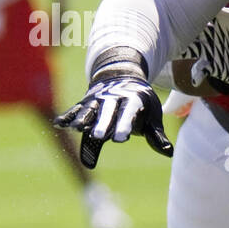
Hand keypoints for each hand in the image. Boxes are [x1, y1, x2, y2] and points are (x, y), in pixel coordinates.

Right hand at [55, 52, 172, 168]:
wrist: (122, 75)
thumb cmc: (139, 102)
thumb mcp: (151, 115)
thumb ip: (155, 134)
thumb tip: (169, 152)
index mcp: (133, 99)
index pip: (128, 113)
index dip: (125, 125)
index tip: (121, 139)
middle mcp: (113, 97)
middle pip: (107, 112)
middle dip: (102, 124)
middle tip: (99, 136)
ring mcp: (98, 99)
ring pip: (89, 109)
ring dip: (82, 119)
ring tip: (75, 129)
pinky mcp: (86, 102)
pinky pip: (75, 109)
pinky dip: (68, 116)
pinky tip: (58, 124)